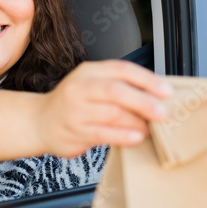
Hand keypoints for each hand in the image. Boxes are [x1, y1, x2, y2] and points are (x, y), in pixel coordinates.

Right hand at [35, 60, 171, 157]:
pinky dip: (122, 136)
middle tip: (163, 112)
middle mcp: (80, 87)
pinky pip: (102, 133)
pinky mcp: (73, 131)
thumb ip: (119, 87)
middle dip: (144, 102)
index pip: (122, 69)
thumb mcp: (92, 85)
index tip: (167, 91)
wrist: (39, 121)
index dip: (147, 80)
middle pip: (116, 91)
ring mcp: (74, 110)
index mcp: (89, 72)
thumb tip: (157, 96)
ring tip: (150, 129)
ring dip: (136, 122)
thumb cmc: (73, 104)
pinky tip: (136, 138)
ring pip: (111, 114)